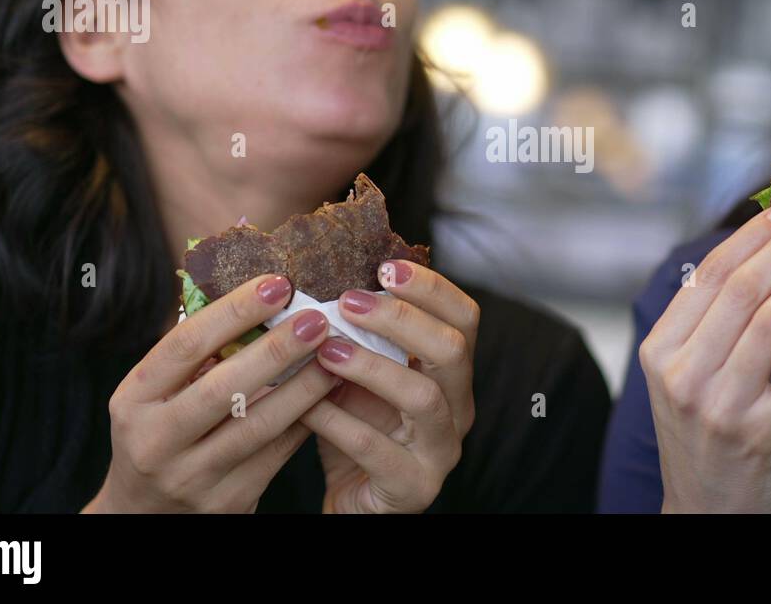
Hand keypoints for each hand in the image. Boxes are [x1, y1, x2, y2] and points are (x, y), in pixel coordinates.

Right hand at [83, 274, 339, 512]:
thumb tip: (259, 300)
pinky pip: (277, 454)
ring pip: (259, 425)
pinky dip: (308, 419)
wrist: (145, 514)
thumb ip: (196, 356)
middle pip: (224, 388)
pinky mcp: (229, 501)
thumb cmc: (160, 433)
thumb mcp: (156, 395)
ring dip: (304, 386)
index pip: (185, 345)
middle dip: (276, 349)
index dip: (234, 311)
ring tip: (335, 356)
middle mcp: (156, 441)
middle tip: (315, 320)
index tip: (276, 285)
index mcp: (134, 400)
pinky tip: (330, 392)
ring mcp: (192, 477)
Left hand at [300, 260, 477, 513]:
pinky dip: (339, 422)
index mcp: (451, 375)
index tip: (384, 266)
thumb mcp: (357, 378)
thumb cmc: (354, 432)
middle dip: (401, 318)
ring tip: (326, 350)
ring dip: (371, 366)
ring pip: (424, 397)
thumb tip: (317, 280)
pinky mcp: (414, 488)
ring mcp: (441, 451)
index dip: (431, 287)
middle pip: (453, 349)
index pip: (465, 317)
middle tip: (347, 300)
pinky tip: (305, 406)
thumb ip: (354, 337)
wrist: (352, 504)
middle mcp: (459, 409)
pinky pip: (378, 450)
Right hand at [639, 205, 770, 512]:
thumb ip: (704, 322)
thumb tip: (754, 250)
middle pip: (740, 291)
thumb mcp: (681, 374)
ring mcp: (722, 407)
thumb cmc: (703, 428)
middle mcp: (684, 377)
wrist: (709, 508)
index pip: (705, 277)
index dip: (749, 238)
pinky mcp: (765, 433)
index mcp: (660, 352)